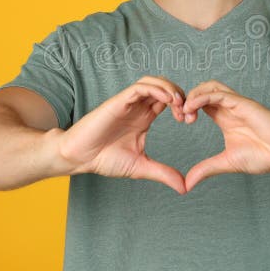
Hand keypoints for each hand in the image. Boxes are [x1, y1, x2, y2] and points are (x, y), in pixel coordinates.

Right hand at [58, 76, 187, 193]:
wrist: (79, 158)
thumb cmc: (105, 159)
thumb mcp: (141, 167)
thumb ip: (163, 173)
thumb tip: (184, 188)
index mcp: (144, 117)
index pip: (168, 100)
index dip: (183, 106)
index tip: (190, 121)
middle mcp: (138, 106)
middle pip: (164, 87)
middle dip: (180, 95)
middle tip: (188, 113)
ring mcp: (128, 102)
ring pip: (153, 82)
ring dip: (170, 89)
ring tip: (179, 104)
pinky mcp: (118, 101)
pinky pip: (140, 88)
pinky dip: (156, 90)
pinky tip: (167, 101)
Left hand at [181, 80, 269, 191]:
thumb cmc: (263, 157)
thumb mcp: (226, 163)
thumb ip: (206, 169)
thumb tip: (187, 183)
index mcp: (224, 117)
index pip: (201, 102)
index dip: (187, 107)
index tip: (179, 120)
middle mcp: (230, 107)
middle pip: (203, 90)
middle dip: (187, 98)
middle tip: (179, 115)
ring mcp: (237, 104)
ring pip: (210, 87)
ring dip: (193, 94)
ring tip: (185, 111)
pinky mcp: (244, 104)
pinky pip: (220, 94)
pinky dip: (203, 97)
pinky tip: (192, 108)